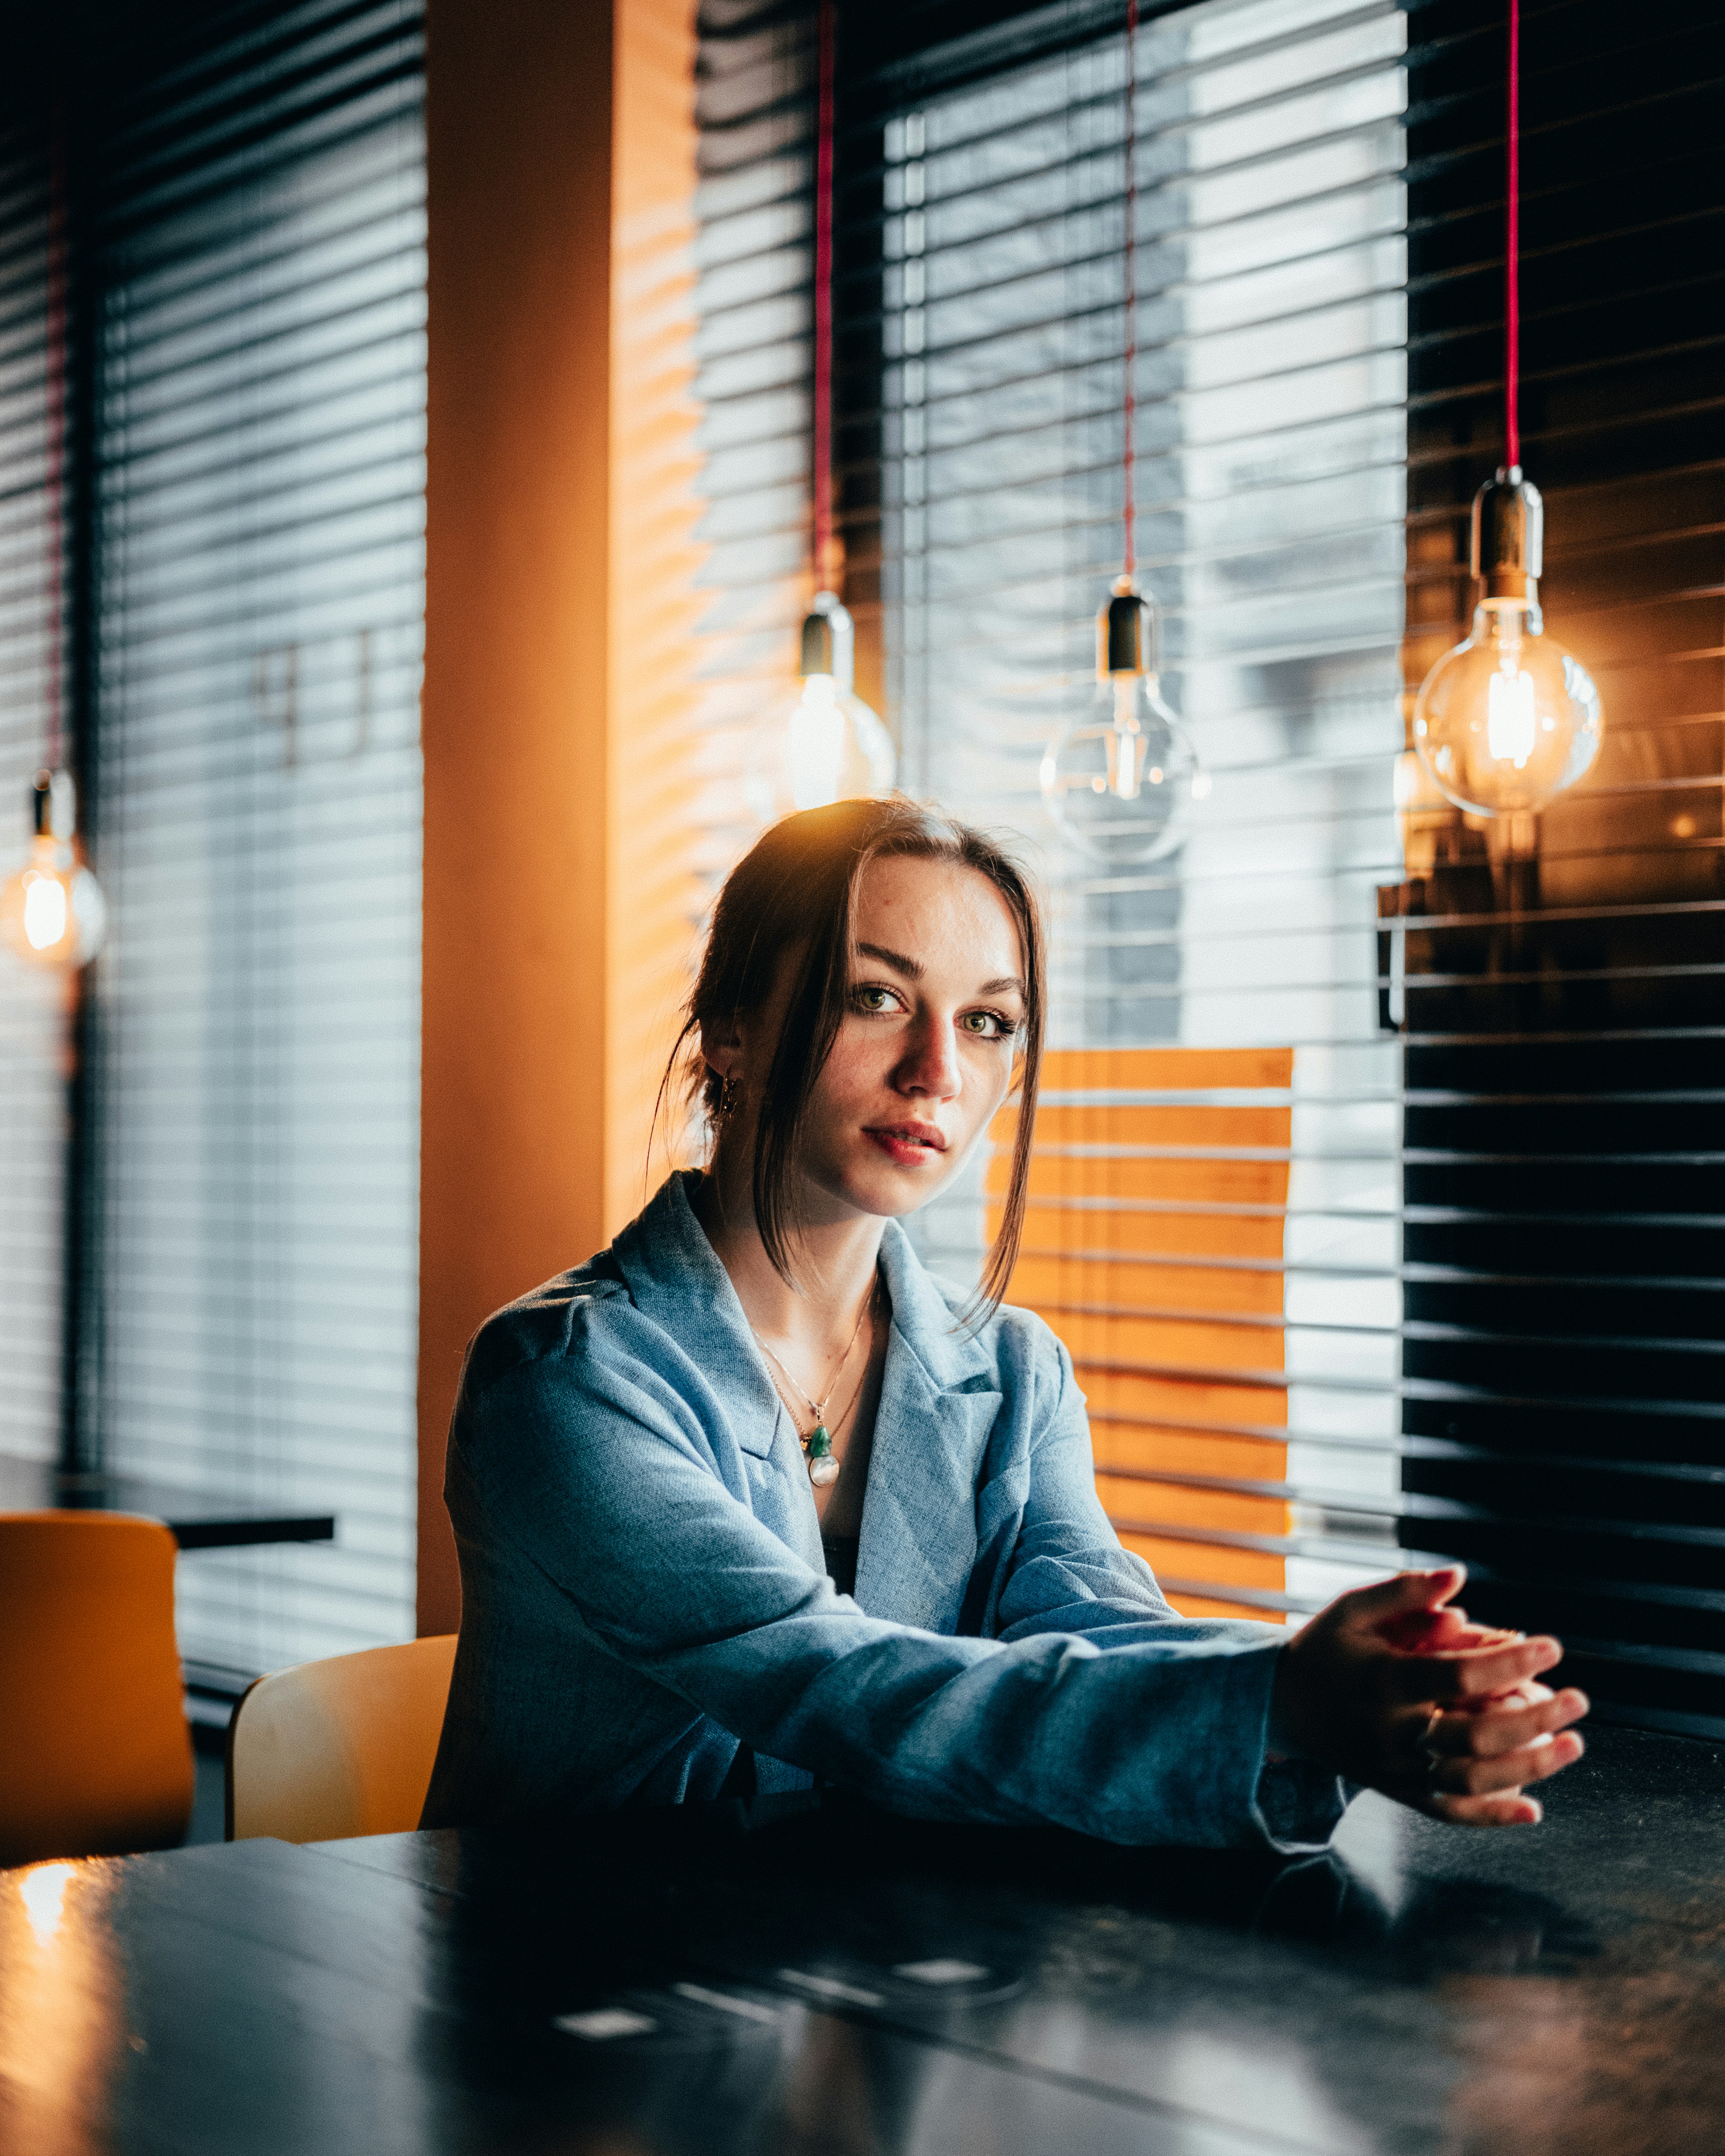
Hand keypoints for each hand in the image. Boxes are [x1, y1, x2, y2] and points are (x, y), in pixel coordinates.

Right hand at [1272, 1566, 1588, 1825]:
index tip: (1553, 1646)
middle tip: (1579, 1699)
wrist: (1281, 1705)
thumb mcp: (1354, 1608)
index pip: (1459, 1674)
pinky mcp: (1398, 1791)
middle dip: (1535, 1718)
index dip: (1511, 1661)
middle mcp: (1392, 1730)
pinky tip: (1535, 1809)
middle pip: (1475, 1734)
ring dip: (1531, 1766)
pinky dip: (1493, 1816)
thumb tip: (1459, 1575)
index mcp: (1384, 1679)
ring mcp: (1396, 1768)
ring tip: (1573, 1744)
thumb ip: (1405, 1592)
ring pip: (1472, 1778)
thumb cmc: (1326, 1648)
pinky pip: (1450, 1811)